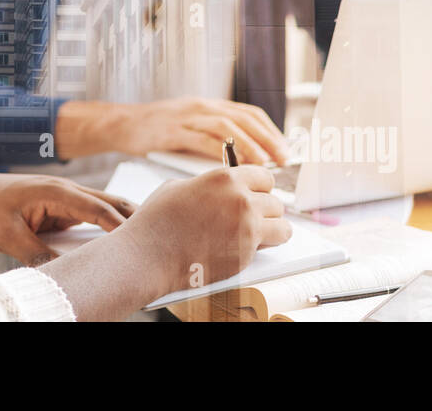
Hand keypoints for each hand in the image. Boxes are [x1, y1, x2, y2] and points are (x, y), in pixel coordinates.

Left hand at [0, 171, 135, 265]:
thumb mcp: (8, 237)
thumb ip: (37, 254)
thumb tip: (63, 274)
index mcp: (55, 192)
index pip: (97, 208)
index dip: (121, 226)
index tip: (141, 242)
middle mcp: (64, 192)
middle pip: (108, 203)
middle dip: (133, 219)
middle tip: (157, 239)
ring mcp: (62, 199)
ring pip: (101, 210)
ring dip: (120, 224)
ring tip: (142, 245)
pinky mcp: (57, 209)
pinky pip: (87, 218)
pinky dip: (102, 230)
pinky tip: (111, 248)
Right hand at [56, 98, 289, 165]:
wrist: (120, 124)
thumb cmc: (155, 132)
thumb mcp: (188, 128)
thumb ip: (211, 138)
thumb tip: (243, 162)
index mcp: (208, 105)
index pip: (248, 113)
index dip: (270, 130)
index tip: (284, 149)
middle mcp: (201, 106)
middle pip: (243, 118)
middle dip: (267, 138)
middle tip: (283, 159)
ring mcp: (187, 117)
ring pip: (227, 126)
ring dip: (250, 144)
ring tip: (265, 163)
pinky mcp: (172, 130)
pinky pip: (201, 140)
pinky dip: (220, 152)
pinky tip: (232, 166)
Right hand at [117, 166, 290, 292]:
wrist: (149, 254)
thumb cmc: (157, 221)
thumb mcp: (180, 187)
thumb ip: (208, 186)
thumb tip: (219, 190)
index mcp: (225, 178)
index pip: (264, 176)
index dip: (260, 187)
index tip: (257, 194)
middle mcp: (241, 200)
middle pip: (275, 202)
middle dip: (265, 211)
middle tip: (252, 218)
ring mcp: (247, 228)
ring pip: (282, 226)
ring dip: (271, 230)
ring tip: (257, 235)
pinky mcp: (246, 254)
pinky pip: (268, 248)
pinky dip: (260, 249)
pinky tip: (241, 247)